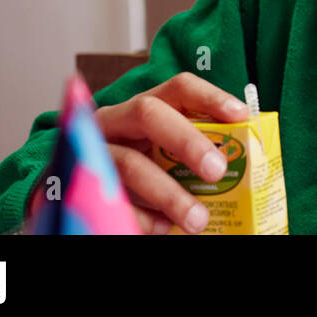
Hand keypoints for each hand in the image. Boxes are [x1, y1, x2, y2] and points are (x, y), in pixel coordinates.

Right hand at [28, 72, 249, 233]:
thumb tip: (244, 169)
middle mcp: (115, 121)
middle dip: (187, 140)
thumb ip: (191, 156)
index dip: (210, 96)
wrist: (72, 195)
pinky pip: (108, 198)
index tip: (241, 115)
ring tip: (197, 220)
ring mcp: (92, 150)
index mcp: (143, 108)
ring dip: (168, 193)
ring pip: (129, 162)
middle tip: (218, 170)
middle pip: (148, 112)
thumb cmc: (136, 173)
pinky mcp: (74, 183)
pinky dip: (140, 216)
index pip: (178, 87)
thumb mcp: (162, 157)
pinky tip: (162, 228)